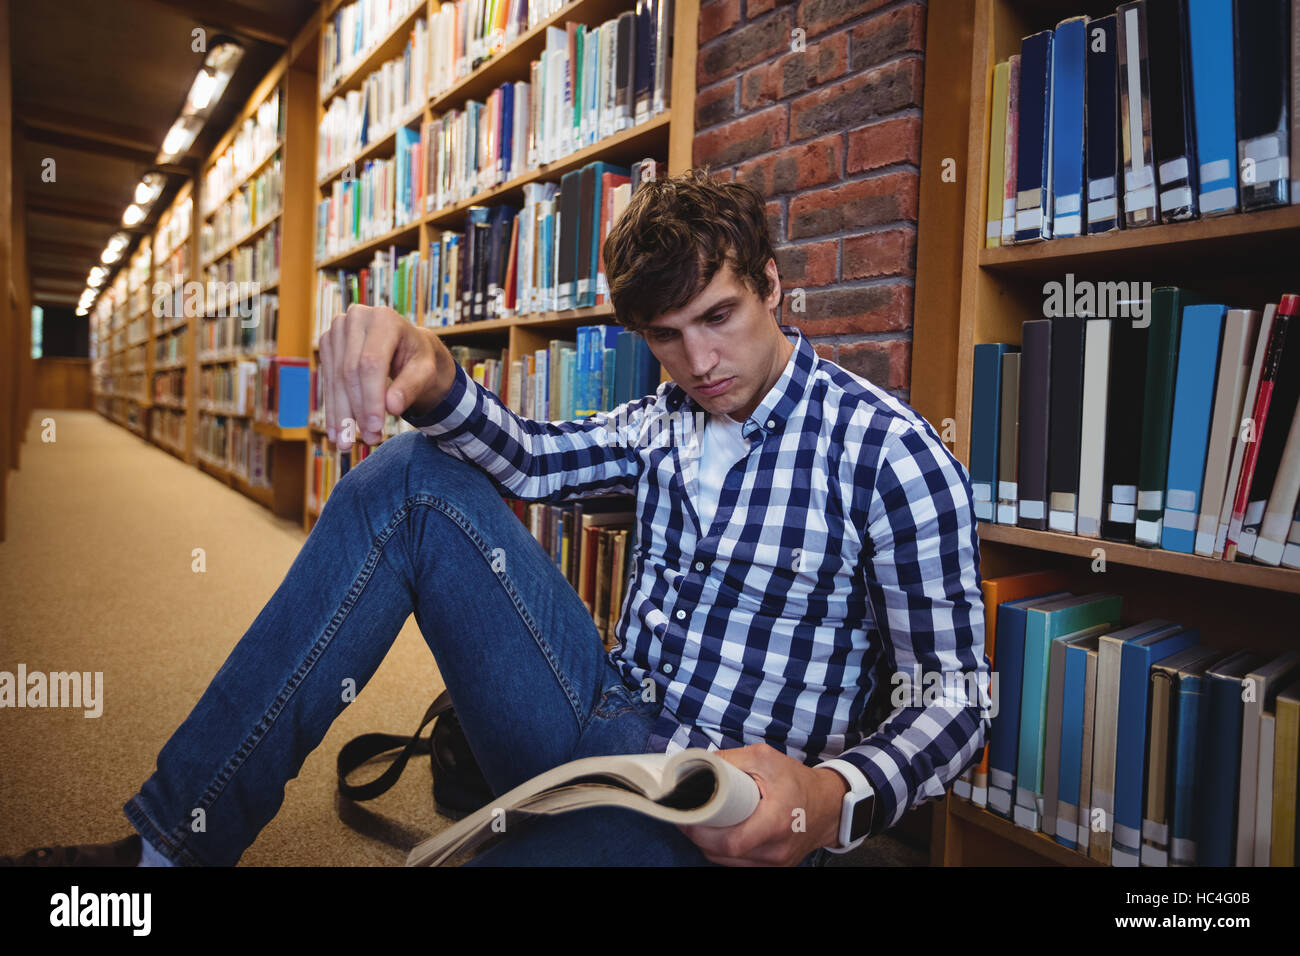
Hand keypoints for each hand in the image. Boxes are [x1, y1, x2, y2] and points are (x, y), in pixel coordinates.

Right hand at [318, 304, 456, 449]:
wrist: (407, 346)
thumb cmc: (419, 358)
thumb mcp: (426, 371)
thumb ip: (411, 387)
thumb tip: (392, 407)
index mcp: (384, 319)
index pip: (371, 364)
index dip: (370, 398)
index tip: (375, 428)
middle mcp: (357, 318)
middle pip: (350, 372)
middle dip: (356, 411)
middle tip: (366, 440)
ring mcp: (338, 329)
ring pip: (335, 379)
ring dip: (341, 414)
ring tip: (347, 443)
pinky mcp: (328, 343)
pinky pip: (328, 380)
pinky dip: (333, 407)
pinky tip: (336, 431)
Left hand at [677, 742, 847, 865]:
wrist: (829, 806)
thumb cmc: (798, 781)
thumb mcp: (766, 759)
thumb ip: (731, 760)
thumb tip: (698, 764)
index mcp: (776, 823)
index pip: (731, 842)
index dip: (702, 832)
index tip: (685, 815)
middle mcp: (776, 850)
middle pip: (723, 854)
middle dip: (699, 835)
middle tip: (686, 814)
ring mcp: (775, 863)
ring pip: (727, 862)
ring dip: (708, 844)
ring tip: (698, 822)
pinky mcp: (774, 867)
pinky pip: (739, 864)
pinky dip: (723, 851)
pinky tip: (715, 833)